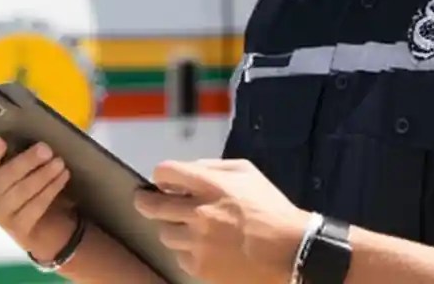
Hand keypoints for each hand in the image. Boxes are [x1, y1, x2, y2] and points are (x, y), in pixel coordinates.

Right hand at [0, 132, 77, 260]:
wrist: (53, 223)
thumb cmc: (35, 184)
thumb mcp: (25, 161)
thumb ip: (11, 145)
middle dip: (24, 162)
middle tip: (46, 149)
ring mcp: (1, 215)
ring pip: (18, 192)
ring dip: (41, 176)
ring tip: (59, 163)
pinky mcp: (19, 229)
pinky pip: (34, 207)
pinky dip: (50, 190)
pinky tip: (62, 177)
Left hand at [134, 158, 310, 283]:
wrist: (289, 250)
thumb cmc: (271, 209)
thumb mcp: (247, 172)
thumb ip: (214, 166)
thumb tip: (189, 169)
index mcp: (209, 185)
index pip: (164, 172)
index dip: (161, 175)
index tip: (162, 181)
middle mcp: (198, 212)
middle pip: (152, 205)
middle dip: (145, 201)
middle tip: (144, 201)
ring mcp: (197, 242)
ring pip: (164, 233)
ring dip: (171, 227)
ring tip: (185, 227)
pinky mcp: (200, 266)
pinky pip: (179, 256)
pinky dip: (186, 251)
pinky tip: (201, 247)